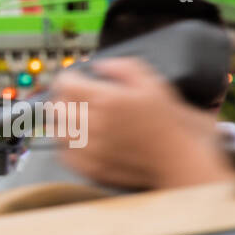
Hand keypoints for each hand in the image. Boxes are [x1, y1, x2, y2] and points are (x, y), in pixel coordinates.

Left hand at [52, 57, 231, 189]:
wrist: (177, 158)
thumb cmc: (168, 122)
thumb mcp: (152, 83)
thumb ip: (123, 67)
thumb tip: (100, 66)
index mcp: (107, 100)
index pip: (66, 84)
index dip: (68, 79)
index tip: (73, 79)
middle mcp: (93, 125)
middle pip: (57, 107)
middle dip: (64, 98)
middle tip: (74, 98)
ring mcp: (90, 149)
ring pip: (58, 131)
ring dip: (64, 122)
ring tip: (78, 119)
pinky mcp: (90, 168)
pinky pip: (65, 154)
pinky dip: (68, 145)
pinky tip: (82, 140)